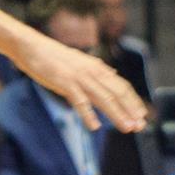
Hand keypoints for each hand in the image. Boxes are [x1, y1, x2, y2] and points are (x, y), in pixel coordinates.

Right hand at [13, 31, 147, 132]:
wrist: (32, 46)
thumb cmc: (55, 56)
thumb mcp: (82, 61)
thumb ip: (98, 70)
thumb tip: (113, 75)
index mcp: (98, 68)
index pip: (122, 86)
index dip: (134, 101)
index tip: (143, 114)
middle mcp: (93, 72)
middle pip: (118, 94)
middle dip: (131, 110)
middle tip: (140, 126)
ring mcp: (80, 78)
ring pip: (104, 98)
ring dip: (117, 114)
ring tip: (127, 127)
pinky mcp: (65, 83)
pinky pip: (79, 101)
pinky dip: (88, 114)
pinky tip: (94, 126)